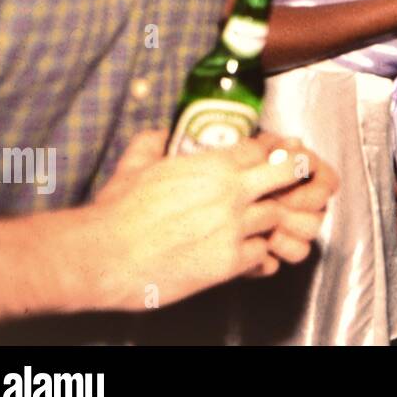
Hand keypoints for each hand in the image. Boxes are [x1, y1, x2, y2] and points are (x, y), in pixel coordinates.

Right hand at [82, 130, 326, 309]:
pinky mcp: (229, 262)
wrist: (104, 254)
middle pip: (286, 173)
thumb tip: (159, 134)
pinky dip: (257, 253)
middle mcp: (231, 193)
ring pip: (277, 215)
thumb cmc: (117, 212)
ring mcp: (234, 227)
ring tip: (260, 222)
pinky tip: (245, 252)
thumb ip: (152, 143)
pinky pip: (261, 253)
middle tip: (289, 182)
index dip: (272, 150)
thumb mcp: (135, 165)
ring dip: (271, 219)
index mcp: (213, 165)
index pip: (262, 148)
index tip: (277, 153)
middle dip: (292, 174)